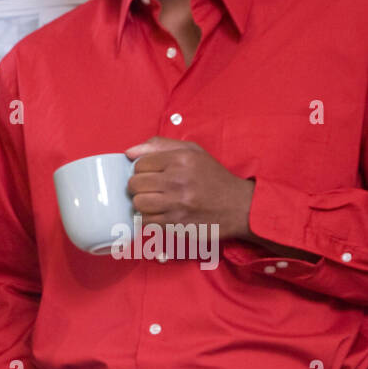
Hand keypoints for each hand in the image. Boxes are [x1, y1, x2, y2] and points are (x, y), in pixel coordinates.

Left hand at [124, 137, 255, 244]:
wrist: (238, 207)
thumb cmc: (212, 178)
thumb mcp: (193, 152)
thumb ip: (160, 146)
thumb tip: (130, 152)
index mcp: (182, 158)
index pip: (140, 164)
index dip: (142, 170)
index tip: (152, 174)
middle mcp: (178, 179)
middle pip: (135, 184)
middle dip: (139, 187)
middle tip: (152, 188)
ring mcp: (177, 203)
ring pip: (138, 203)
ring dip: (143, 203)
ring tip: (155, 201)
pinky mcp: (176, 222)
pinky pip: (146, 221)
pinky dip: (148, 218)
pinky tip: (160, 213)